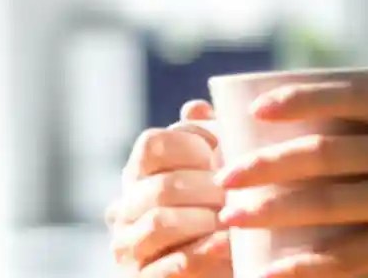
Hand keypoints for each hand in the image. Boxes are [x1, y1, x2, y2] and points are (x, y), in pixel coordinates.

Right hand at [106, 100, 232, 276]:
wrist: (225, 266)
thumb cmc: (223, 213)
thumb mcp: (220, 172)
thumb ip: (210, 139)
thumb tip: (196, 106)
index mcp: (140, 174)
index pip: (152, 144)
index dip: (192, 144)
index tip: (225, 153)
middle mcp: (125, 208)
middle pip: (161, 185)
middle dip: (208, 188)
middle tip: (242, 190)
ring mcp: (129, 247)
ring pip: (160, 222)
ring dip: (204, 219)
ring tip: (236, 218)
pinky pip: (169, 265)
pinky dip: (202, 253)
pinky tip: (228, 247)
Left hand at [213, 80, 367, 277]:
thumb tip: (296, 113)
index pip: (350, 98)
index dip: (300, 100)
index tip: (256, 111)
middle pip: (328, 153)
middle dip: (268, 164)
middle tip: (225, 176)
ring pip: (331, 205)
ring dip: (274, 211)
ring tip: (234, 217)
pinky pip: (351, 256)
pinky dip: (308, 264)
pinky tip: (274, 269)